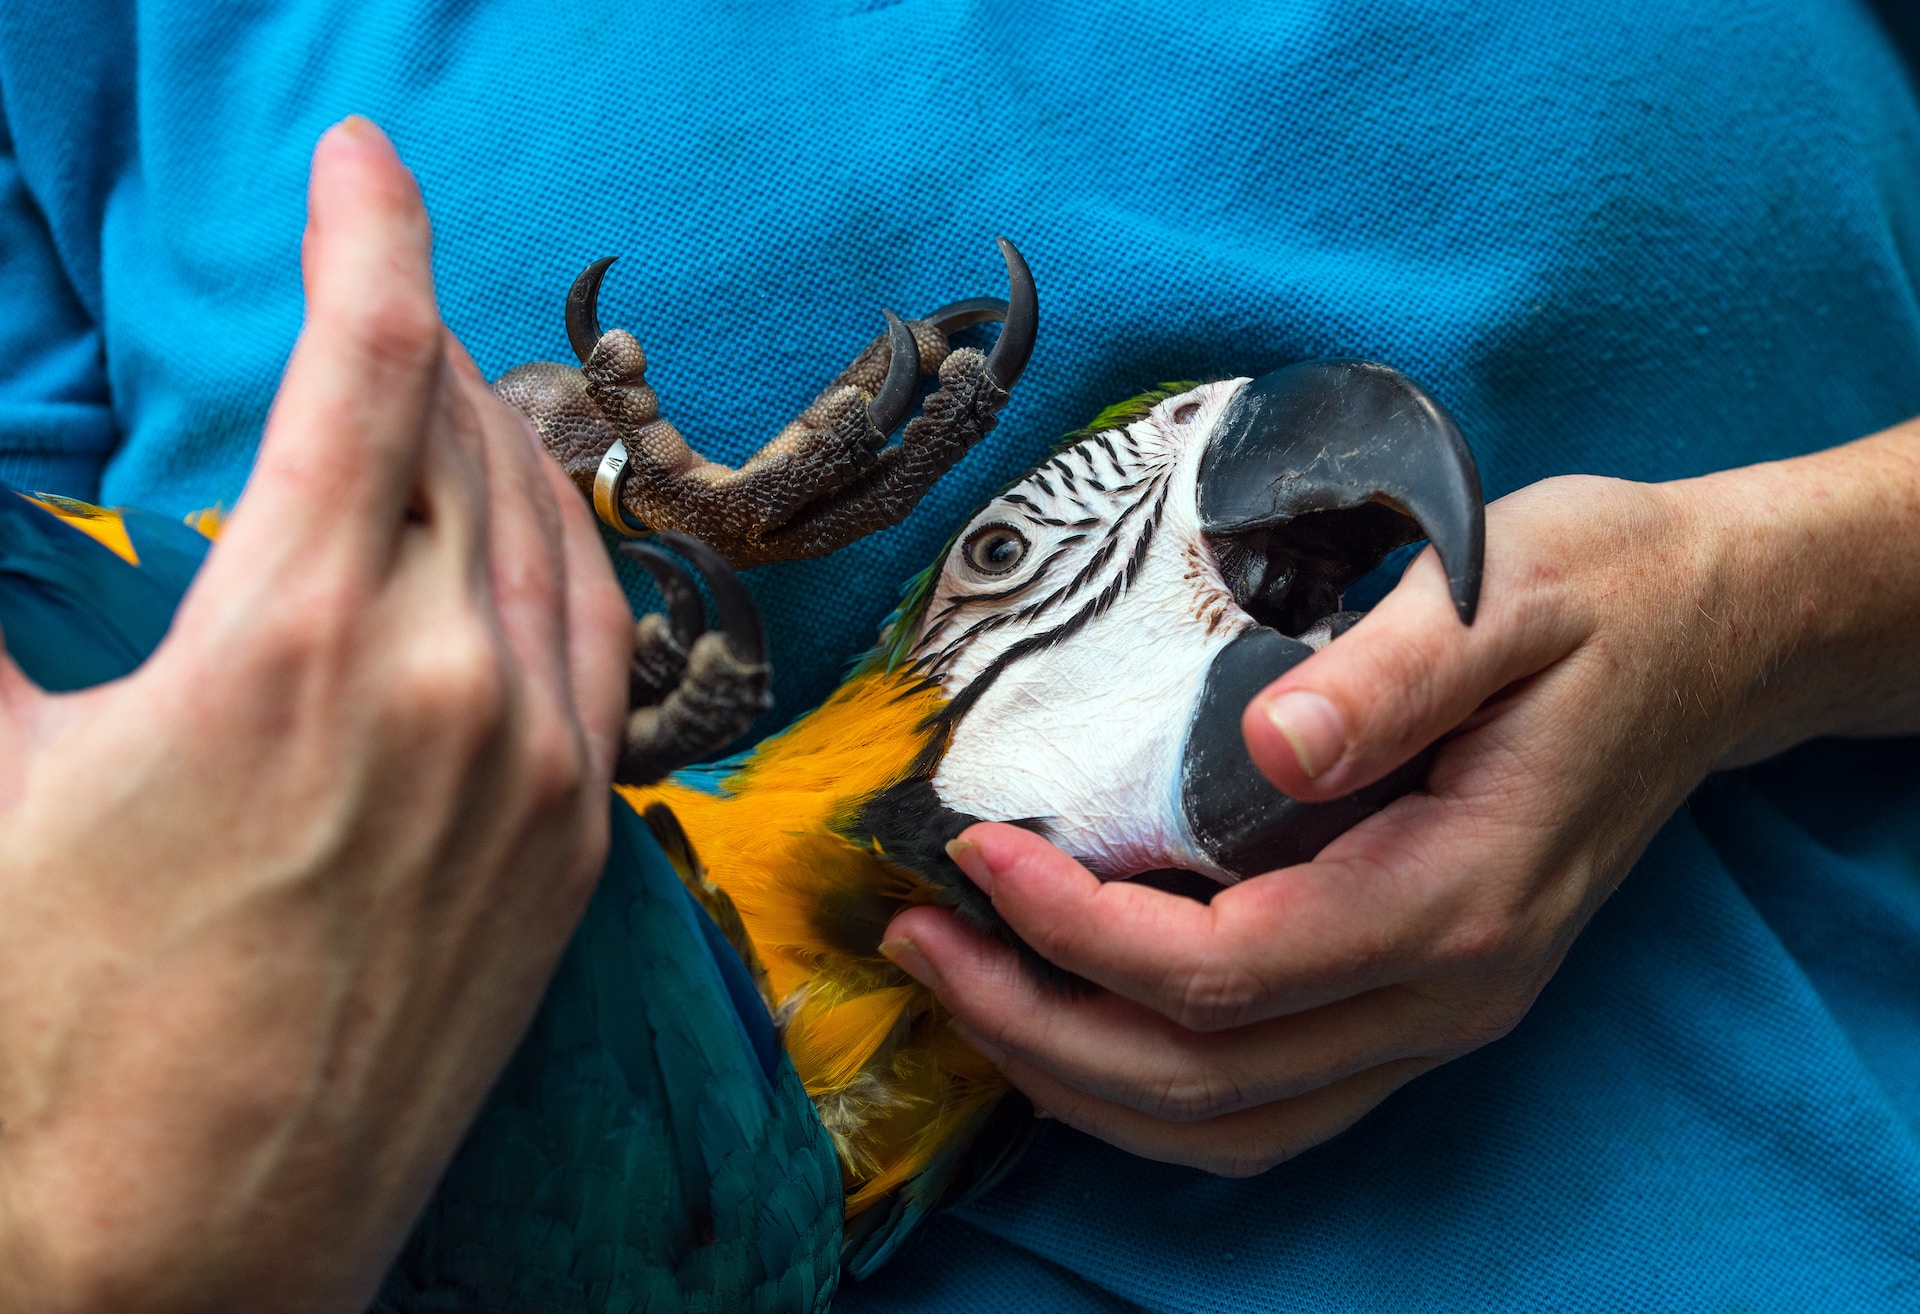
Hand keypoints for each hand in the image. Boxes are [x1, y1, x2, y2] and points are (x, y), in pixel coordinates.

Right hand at [0, 119, 629, 1312]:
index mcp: (291, 640)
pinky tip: (532, 530)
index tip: (363, 159)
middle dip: (417, 339)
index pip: (362, 365)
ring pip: (551, 529)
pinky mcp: (579, 846)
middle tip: (371, 299)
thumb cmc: (57, 1028)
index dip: (366, 233)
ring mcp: (538, 767)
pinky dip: (569, 555)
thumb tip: (7, 541)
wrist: (181, 1244)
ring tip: (445, 400)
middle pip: (463, 435)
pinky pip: (606, 643)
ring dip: (499, 439)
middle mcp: (449, 683)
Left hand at [884, 428, 1919, 1175]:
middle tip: (917, 938)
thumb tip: (1270, 746)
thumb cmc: (1600, 595)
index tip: (975, 850)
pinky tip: (1066, 1016)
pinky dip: (1145, 1084)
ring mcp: (1435, 1010)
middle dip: (1037, 1023)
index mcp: (1458, 897)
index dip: (1078, 932)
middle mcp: (1448, 990)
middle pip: (1206, 1081)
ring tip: (960, 986)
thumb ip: (1393, 670)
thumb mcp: (1506, 590)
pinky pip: (1263, 1097)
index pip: (1227, 973)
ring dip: (1076, 1074)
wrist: (1709, 633)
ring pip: (1230, 1122)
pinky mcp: (1413, 993)